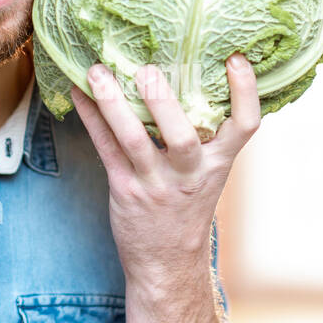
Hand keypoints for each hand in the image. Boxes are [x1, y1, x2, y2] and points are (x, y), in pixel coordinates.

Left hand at [69, 54, 260, 285]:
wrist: (167, 263)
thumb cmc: (188, 206)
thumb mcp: (210, 174)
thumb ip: (207, 136)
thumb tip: (189, 73)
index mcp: (219, 163)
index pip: (245, 126)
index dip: (245, 92)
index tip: (236, 58)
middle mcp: (190, 174)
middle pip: (182, 137)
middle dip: (163, 103)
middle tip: (147, 69)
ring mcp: (155, 184)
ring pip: (133, 141)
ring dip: (113, 104)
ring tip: (97, 72)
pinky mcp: (125, 190)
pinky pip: (106, 149)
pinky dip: (91, 119)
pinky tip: (78, 93)